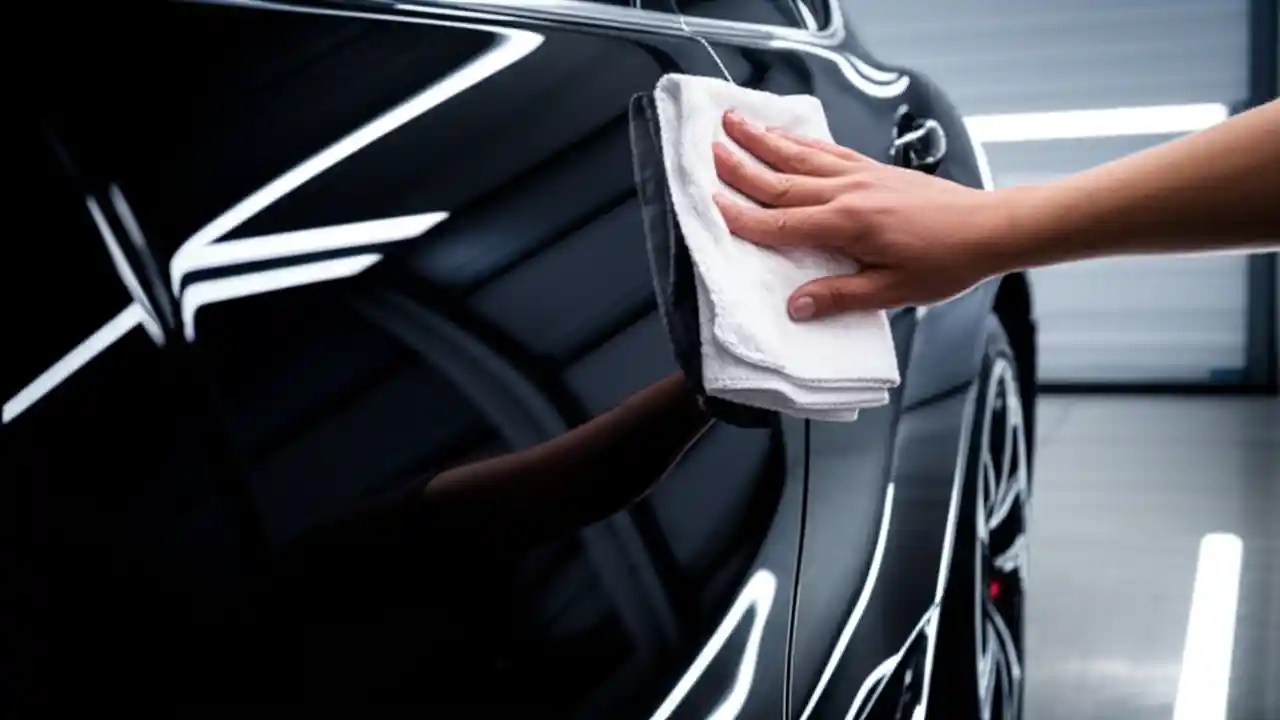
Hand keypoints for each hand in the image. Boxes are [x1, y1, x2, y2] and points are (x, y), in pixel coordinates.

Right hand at [713, 110, 1017, 319]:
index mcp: (848, 225)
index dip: (742, 218)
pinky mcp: (874, 169)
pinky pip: (828, 150)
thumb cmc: (946, 262)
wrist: (988, 228)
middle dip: (741, 166)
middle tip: (707, 151)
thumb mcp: (893, 291)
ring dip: (764, 140)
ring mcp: (861, 175)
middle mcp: (849, 193)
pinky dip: (801, 141)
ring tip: (733, 123)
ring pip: (800, 156)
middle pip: (781, 180)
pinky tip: (785, 135)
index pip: (781, 224)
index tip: (711, 205)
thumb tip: (795, 306)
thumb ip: (840, 296)